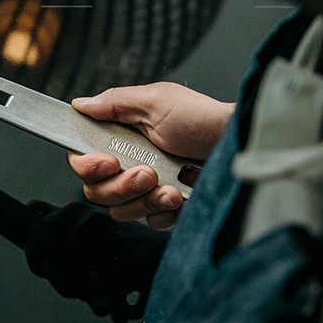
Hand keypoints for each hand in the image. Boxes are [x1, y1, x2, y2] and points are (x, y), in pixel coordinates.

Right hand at [68, 82, 234, 229]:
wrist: (241, 144)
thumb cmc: (203, 118)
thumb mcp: (157, 100)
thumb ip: (115, 103)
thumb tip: (81, 104)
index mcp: (121, 137)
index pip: (81, 159)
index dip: (87, 166)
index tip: (108, 162)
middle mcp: (129, 164)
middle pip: (96, 191)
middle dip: (121, 185)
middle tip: (148, 172)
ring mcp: (147, 189)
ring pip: (120, 211)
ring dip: (145, 200)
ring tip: (173, 187)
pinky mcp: (167, 209)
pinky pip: (149, 222)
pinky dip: (164, 212)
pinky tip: (182, 198)